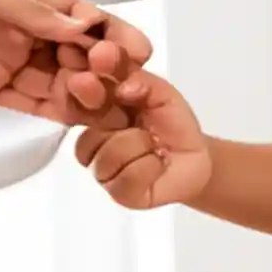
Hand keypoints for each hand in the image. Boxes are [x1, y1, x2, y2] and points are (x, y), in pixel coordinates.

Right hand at [70, 43, 210, 208]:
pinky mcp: (119, 192)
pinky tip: (157, 163)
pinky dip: (149, 166)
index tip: (88, 79)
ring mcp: (103, 168)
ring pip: (106, 154)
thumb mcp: (163, 94)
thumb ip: (144, 83)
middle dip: (112, 120)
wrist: (196, 157)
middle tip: (128, 117)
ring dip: (140, 145)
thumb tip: (122, 87)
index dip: (80, 90)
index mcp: (99, 112)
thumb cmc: (174, 125)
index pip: (75, 100)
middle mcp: (95, 140)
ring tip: (156, 145)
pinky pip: (125, 177)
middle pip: (86, 131)